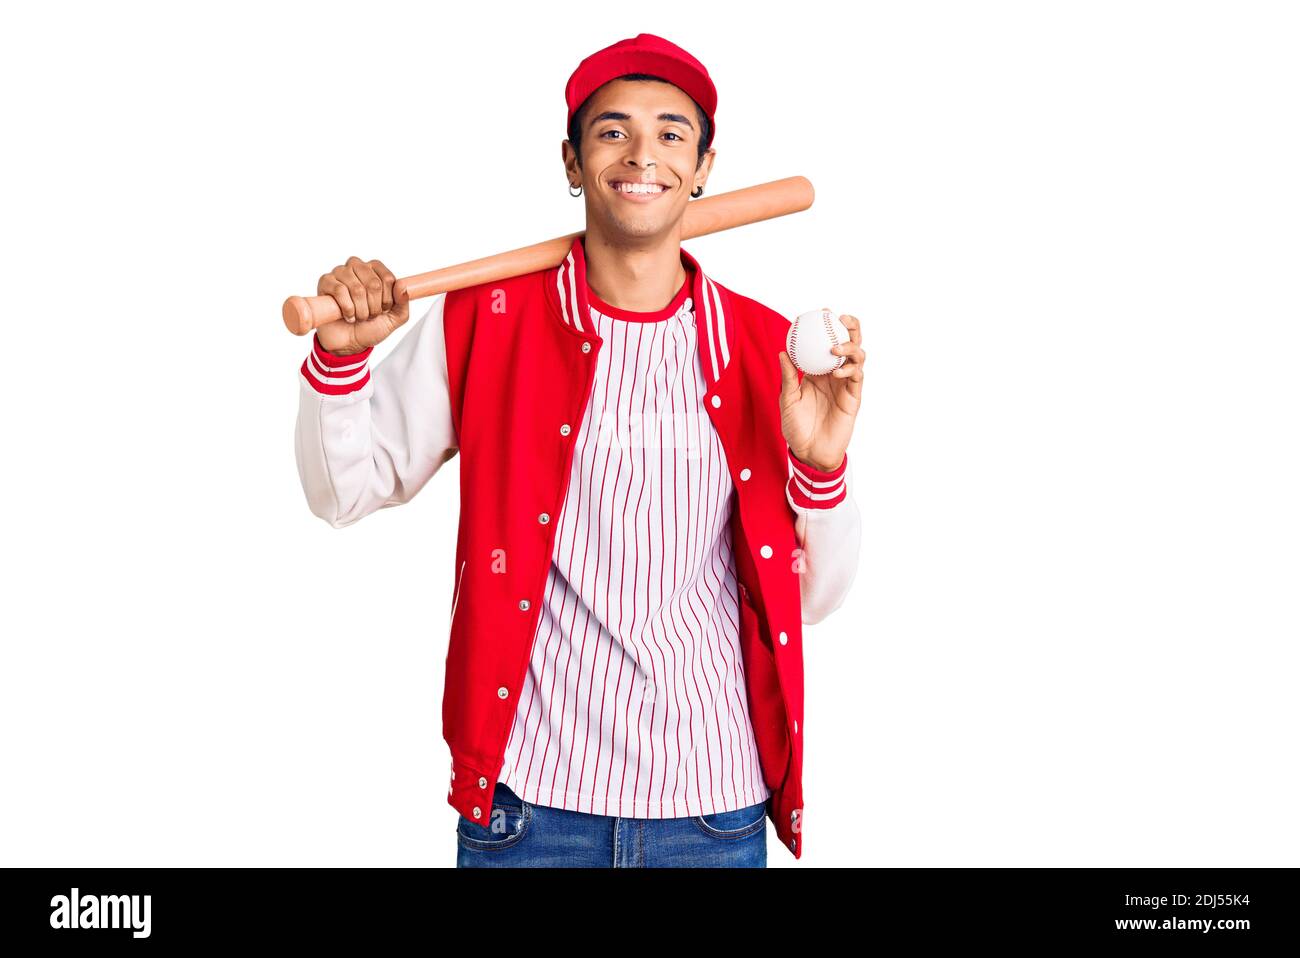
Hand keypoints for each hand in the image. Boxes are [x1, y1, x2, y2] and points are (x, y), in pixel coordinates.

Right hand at [315, 256, 409, 355]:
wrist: (349, 342)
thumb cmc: (370, 327)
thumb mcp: (394, 318)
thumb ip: (403, 303)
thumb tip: (402, 286)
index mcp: (375, 270)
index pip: (388, 278)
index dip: (387, 300)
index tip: (383, 309)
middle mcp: (358, 266)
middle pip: (373, 284)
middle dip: (374, 307)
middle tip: (370, 315)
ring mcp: (340, 272)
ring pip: (357, 289)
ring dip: (361, 310)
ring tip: (359, 317)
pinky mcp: (326, 281)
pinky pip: (340, 291)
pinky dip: (347, 309)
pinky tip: (348, 316)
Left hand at [778, 312, 864, 471]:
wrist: (809, 452)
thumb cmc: (796, 427)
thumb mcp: (787, 399)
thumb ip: (788, 377)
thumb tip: (782, 352)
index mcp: (818, 371)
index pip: (825, 342)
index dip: (827, 325)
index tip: (821, 311)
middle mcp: (834, 374)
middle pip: (849, 343)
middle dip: (850, 327)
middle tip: (840, 318)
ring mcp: (846, 385)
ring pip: (858, 356)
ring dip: (850, 347)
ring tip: (836, 347)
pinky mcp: (854, 398)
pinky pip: (856, 377)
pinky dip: (849, 370)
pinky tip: (837, 371)